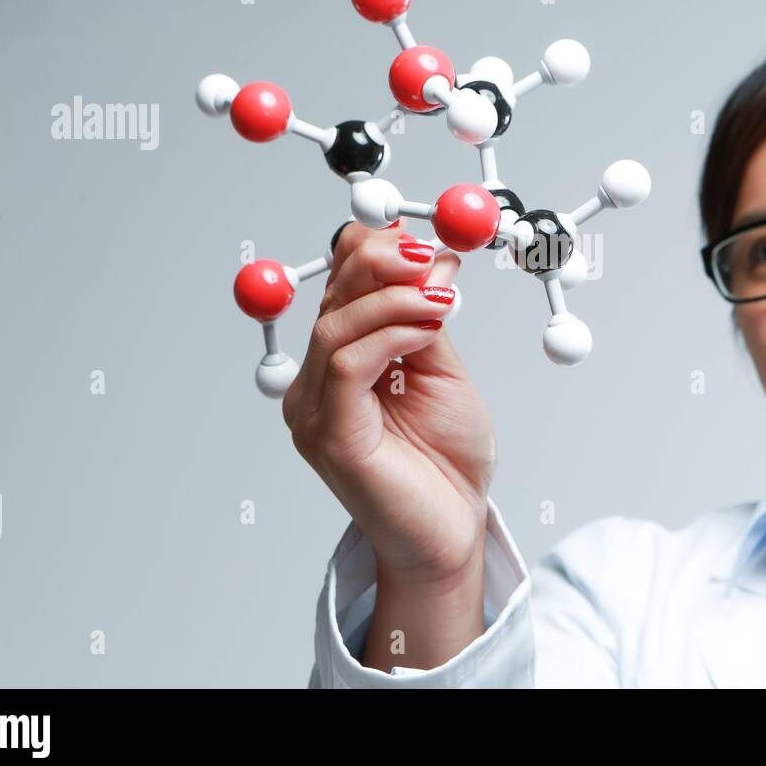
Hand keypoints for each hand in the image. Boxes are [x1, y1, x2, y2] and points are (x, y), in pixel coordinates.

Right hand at [283, 219, 495, 587]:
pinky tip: (431, 326)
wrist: (453, 532)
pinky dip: (391, 333)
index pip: (339, 289)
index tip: (419, 232)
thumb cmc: (446, 461)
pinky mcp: (326, 435)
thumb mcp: (443, 371)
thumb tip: (435, 257)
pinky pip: (347, 364)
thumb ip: (428, 317)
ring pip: (336, 326)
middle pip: (332, 298)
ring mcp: (313, 410)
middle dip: (383, 263)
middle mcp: (315, 383)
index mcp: (337, 364)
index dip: (371, 250)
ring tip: (444, 296)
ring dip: (395, 298)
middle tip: (429, 251)